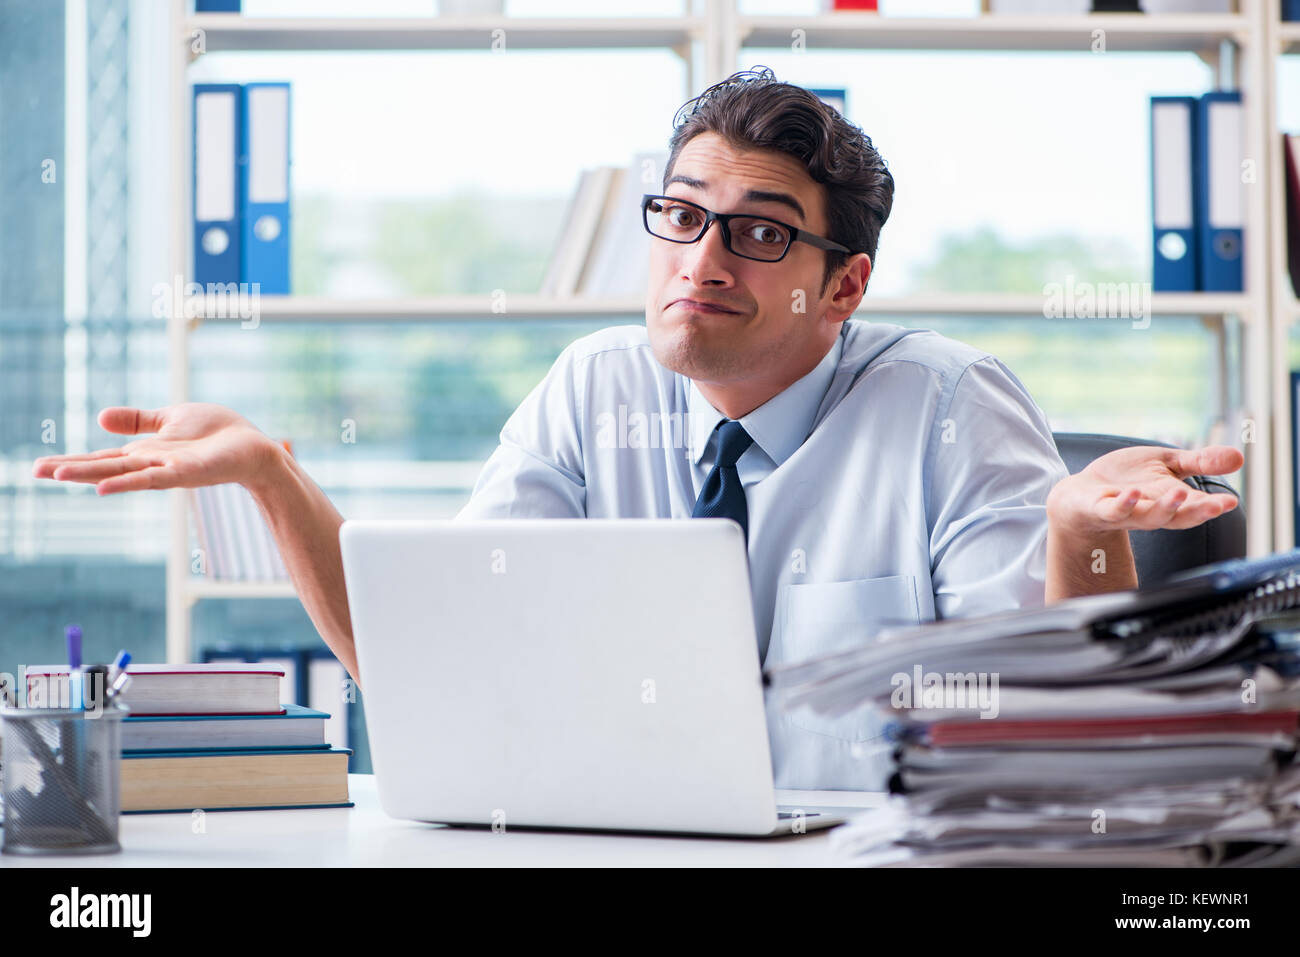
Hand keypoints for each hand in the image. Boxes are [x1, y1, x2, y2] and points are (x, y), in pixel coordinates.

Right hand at [32, 404, 278, 495]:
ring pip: (123, 472)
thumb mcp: (171, 419)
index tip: (39, 466)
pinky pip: (154, 478)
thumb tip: (99, 418)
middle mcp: (151, 463)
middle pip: (104, 466)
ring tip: (58, 475)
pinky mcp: (187, 472)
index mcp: (146, 452)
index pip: (102, 456)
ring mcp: (168, 469)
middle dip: (70, 469)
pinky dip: (129, 481)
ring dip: (91, 474)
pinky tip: (103, 487)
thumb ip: (139, 421)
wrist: (255, 447)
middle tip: (34, 472)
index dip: (72, 460)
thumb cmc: (219, 434)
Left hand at [1046, 444, 1242, 535]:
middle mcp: (1150, 511)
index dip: (1213, 506)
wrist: (1081, 494)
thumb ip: (1199, 462)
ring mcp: (1124, 513)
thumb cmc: (1127, 481)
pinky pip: (1112, 511)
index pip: (1195, 507)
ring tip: (1179, 493)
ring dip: (1164, 508)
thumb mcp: (1166, 464)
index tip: (1231, 501)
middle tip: (1216, 505)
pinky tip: (1131, 494)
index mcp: (1169, 501)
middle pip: (1177, 517)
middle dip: (1197, 511)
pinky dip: (1122, 504)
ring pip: (1148, 518)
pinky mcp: (1098, 509)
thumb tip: (1239, 457)